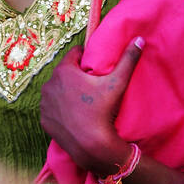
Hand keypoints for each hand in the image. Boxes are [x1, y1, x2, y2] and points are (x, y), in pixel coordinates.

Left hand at [39, 38, 143, 175]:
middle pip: (64, 72)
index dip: (86, 58)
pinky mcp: (43, 118)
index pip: (74, 54)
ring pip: (56, 90)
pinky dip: (59, 108)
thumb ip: (128, 59)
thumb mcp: (117, 83)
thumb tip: (139, 39)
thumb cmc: (103, 110)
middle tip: (91, 86)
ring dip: (66, 91)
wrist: (91, 145)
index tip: (94, 68)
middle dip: (75, 76)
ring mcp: (44, 103)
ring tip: (82, 101)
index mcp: (64, 70)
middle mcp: (49, 84)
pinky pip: (51, 108)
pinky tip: (73, 115)